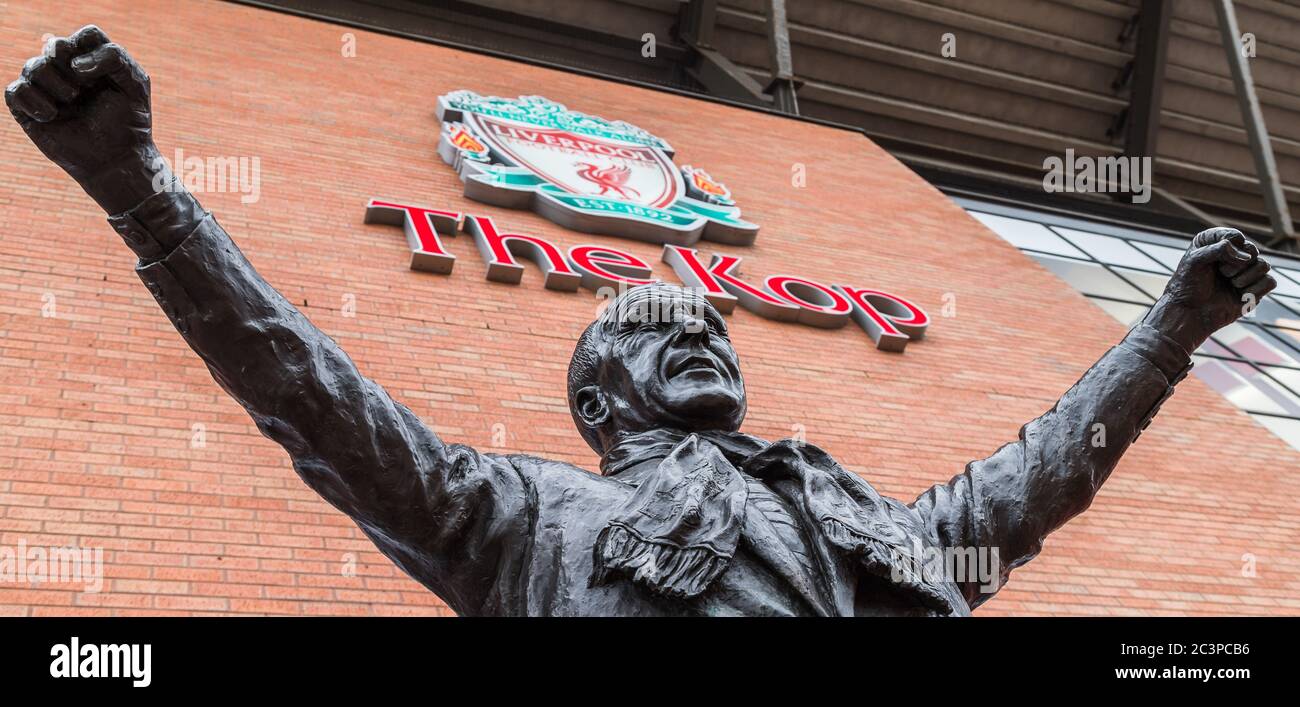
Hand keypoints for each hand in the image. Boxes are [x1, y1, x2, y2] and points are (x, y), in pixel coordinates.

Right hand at [6, 25, 167, 212]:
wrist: (117, 159)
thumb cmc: (129, 122)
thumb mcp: (135, 84)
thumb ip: (114, 57)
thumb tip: (74, 64)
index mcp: (93, 60)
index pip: (86, 35)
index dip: (89, 49)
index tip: (99, 76)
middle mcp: (66, 70)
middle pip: (54, 45)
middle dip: (69, 66)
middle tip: (83, 90)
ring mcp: (46, 88)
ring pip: (33, 66)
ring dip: (54, 84)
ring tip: (71, 103)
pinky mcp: (28, 109)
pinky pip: (14, 91)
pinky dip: (33, 101)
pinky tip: (52, 116)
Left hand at [1144, 227, 1276, 351]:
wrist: (1189, 314)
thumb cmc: (1187, 286)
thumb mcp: (1195, 260)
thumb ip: (1219, 250)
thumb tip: (1247, 257)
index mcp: (1217, 244)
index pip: (1235, 236)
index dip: (1227, 249)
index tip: (1212, 261)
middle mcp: (1233, 256)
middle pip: (1252, 250)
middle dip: (1236, 264)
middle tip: (1221, 274)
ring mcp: (1245, 273)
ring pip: (1264, 265)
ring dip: (1245, 277)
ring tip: (1230, 284)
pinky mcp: (1254, 290)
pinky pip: (1270, 282)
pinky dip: (1256, 289)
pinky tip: (1240, 295)